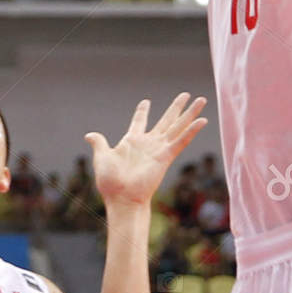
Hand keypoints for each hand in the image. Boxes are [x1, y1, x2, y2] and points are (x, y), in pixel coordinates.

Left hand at [87, 93, 207, 208]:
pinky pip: (181, 141)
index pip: (140, 122)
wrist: (122, 198)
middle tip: (186, 94)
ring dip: (190, 114)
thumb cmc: (111, 182)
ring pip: (177, 127)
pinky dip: (191, 131)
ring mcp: (159, 149)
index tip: (146, 101)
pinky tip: (202, 120)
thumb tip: (89, 135)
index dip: (143, 111)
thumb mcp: (102, 157)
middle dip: (176, 107)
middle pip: (166, 120)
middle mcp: (148, 143)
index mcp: (132, 141)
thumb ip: (100, 143)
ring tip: (201, 100)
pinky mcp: (166, 157)